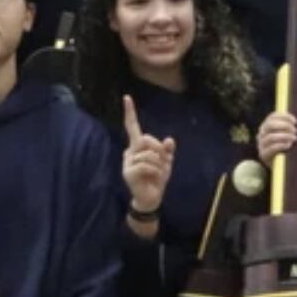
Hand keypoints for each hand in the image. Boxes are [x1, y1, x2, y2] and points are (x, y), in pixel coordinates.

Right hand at [121, 96, 174, 210]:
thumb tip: (169, 140)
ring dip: (159, 165)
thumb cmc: (156, 179)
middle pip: (147, 139)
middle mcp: (130, 152)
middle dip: (160, 151)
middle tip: (163, 165)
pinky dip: (156, 172)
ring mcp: (127, 162)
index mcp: (137, 147)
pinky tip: (153, 179)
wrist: (151, 199)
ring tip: (157, 175)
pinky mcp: (128, 172)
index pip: (133, 127)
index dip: (130, 113)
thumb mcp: (166, 163)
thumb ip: (167, 151)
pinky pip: (147, 166)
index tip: (127, 97)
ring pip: (149, 155)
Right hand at [254, 109, 296, 162]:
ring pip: (271, 137)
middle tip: (295, 131)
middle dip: (284, 126)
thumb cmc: (284, 148)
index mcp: (266, 126)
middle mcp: (261, 134)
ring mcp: (261, 144)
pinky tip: (289, 145)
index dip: (284, 117)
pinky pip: (271, 148)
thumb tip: (296, 122)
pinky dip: (281, 145)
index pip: (272, 116)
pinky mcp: (263, 154)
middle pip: (270, 125)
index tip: (295, 121)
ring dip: (285, 136)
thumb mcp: (285, 135)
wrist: (278, 165)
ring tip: (294, 139)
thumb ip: (288, 128)